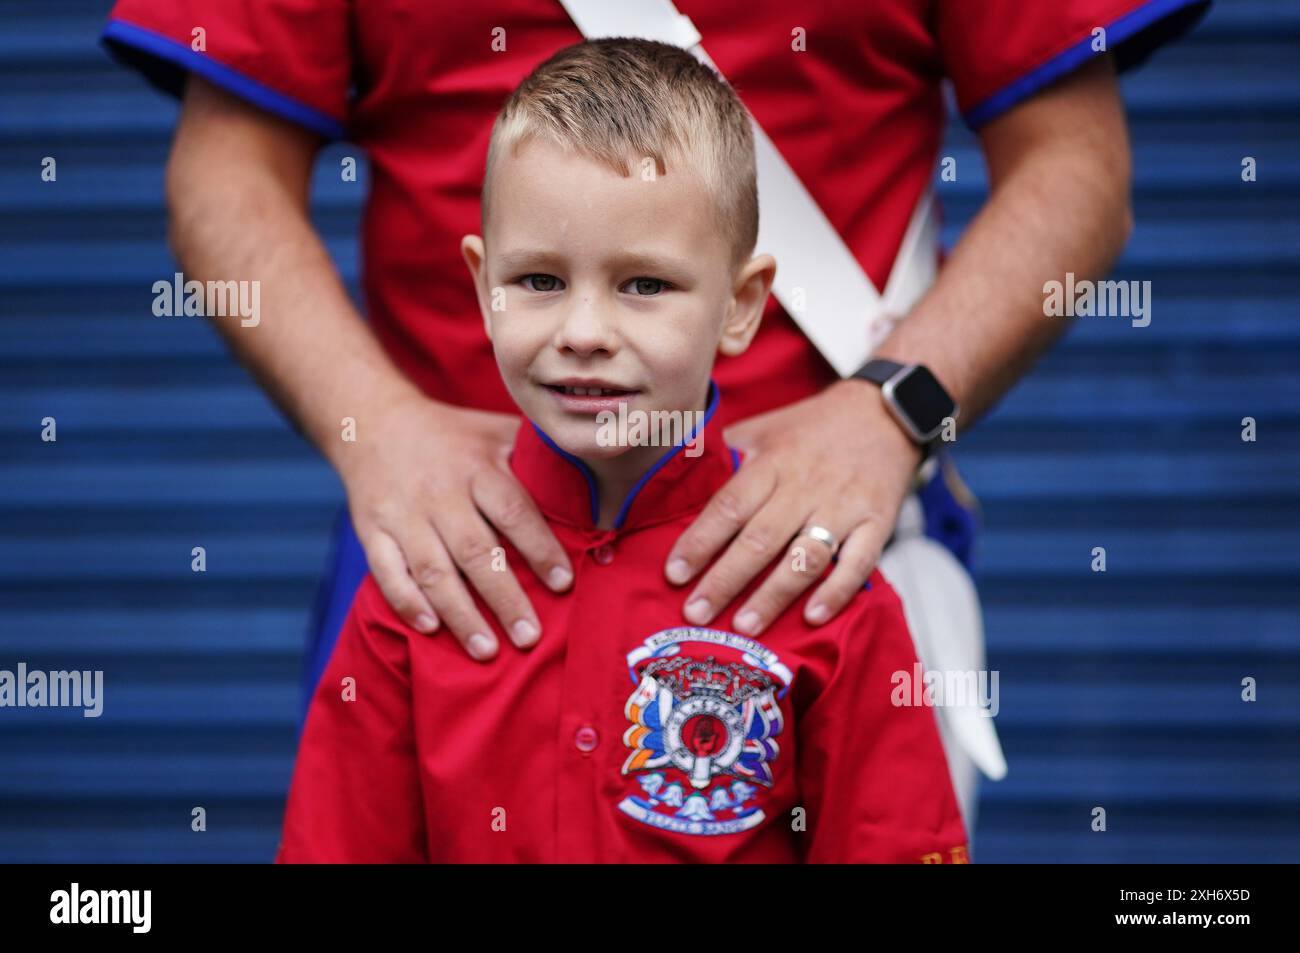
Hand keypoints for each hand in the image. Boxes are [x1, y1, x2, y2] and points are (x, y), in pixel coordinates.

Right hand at [334, 391, 572, 659]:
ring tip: (487, 651)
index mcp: (477, 467)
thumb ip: (535, 456)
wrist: (371, 421)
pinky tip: (431, 629)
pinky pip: (387, 572)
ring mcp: (403, 514)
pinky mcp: (370, 530)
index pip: (514, 511)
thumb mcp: (495, 432)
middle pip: (476, 551)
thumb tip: (594, 480)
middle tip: (530, 637)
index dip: (540, 548)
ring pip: (432, 570)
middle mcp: (440, 492)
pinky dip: (407, 603)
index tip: (564, 583)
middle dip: (505, 598)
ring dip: (460, 614)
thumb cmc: (451, 436)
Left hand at [664, 380, 921, 633]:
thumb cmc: (811, 428)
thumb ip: (725, 455)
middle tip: (696, 613)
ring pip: (805, 556)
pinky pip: (858, 563)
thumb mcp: (764, 429)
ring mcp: (844, 506)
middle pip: (760, 538)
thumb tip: (676, 480)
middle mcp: (806, 485)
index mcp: (773, 461)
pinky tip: (812, 618)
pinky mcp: (878, 522)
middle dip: (725, 579)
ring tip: (745, 626)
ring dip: (774, 595)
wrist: (884, 414)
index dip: (700, 541)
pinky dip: (836, 592)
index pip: (729, 506)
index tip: (674, 573)